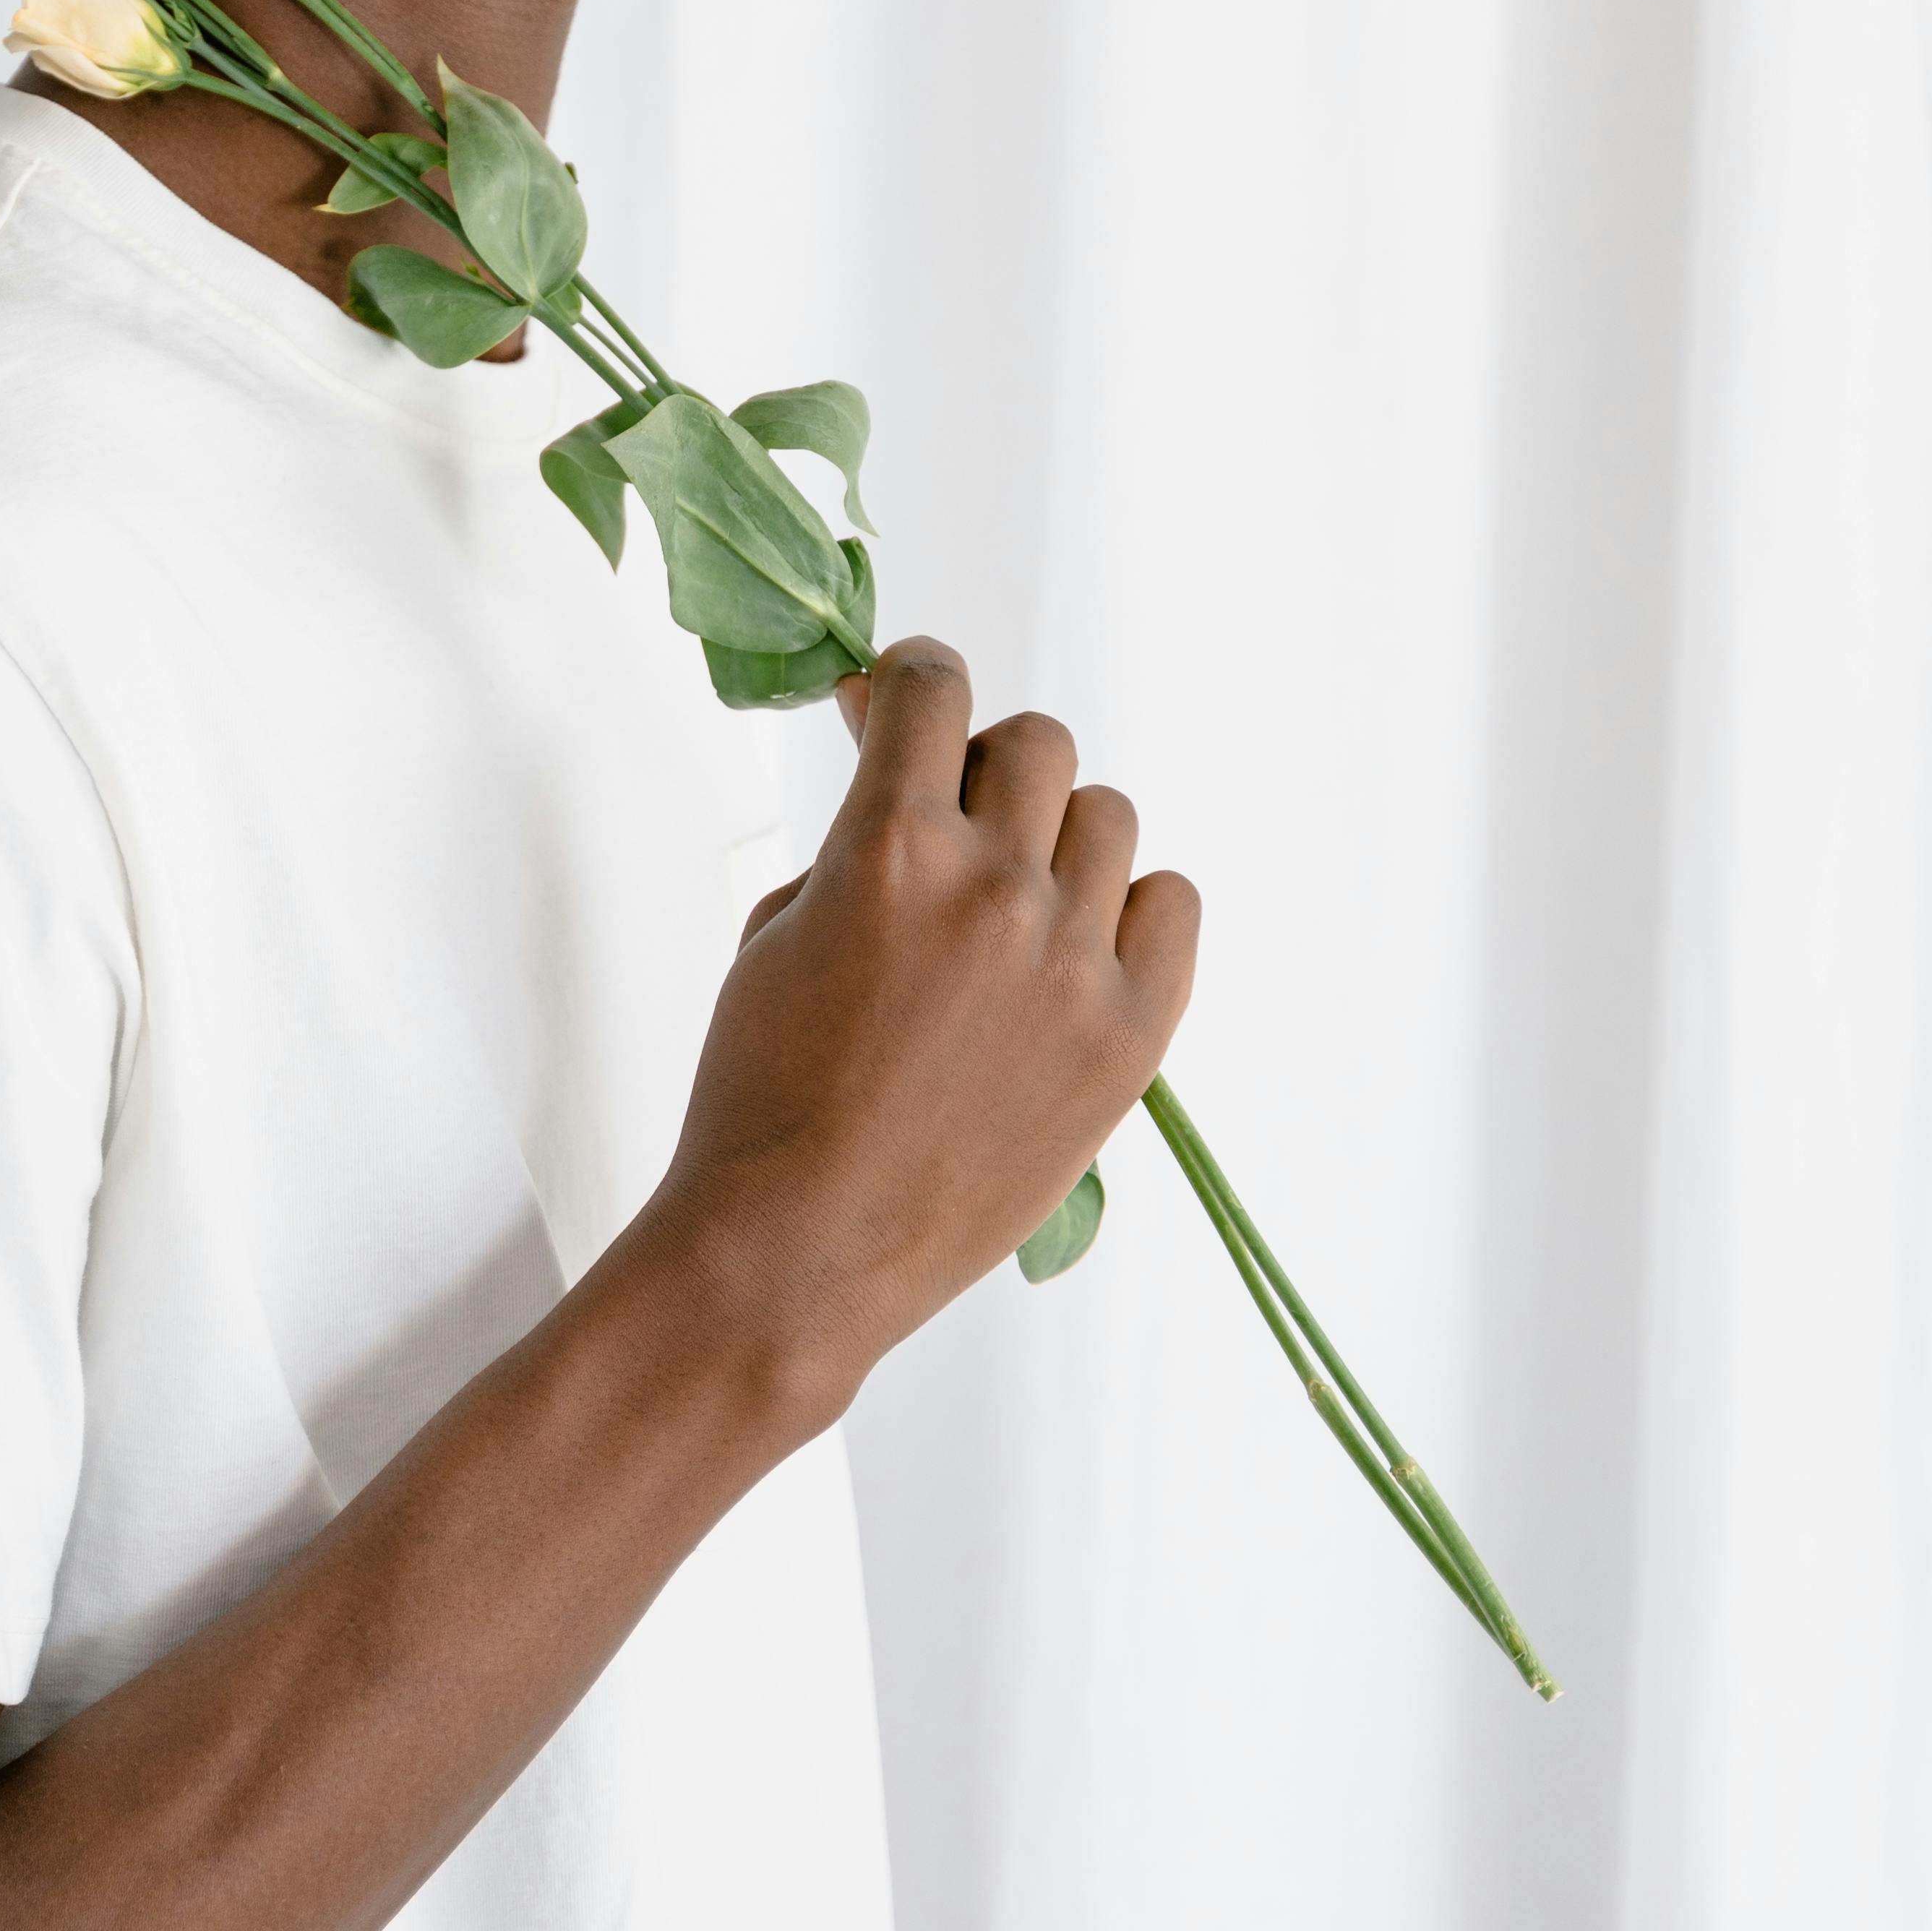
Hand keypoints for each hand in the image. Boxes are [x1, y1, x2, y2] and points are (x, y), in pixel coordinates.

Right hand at [646, 639, 1198, 1417]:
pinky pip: (1171, 907)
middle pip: (1035, 744)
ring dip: (1056, 837)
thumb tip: (895, 756)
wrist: (799, 1250)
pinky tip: (1077, 947)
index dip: (911, 680)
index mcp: (891, 847)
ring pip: (1106, 818)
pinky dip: (1130, 909)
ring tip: (1013, 903)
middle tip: (951, 819)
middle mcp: (995, 888)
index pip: (933, 685)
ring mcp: (1072, 965)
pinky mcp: (1128, 1039)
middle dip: (984, 765)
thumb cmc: (760, 1091)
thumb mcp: (776, 927)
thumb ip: (851, 831)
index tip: (901, 701)